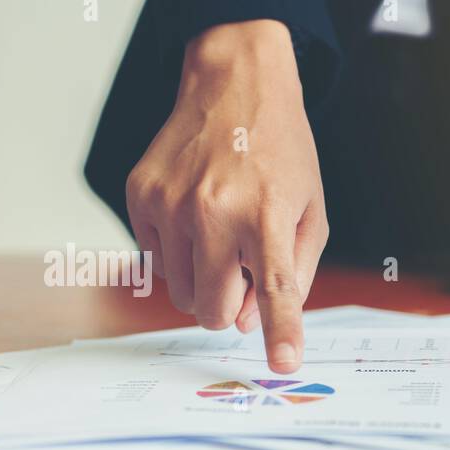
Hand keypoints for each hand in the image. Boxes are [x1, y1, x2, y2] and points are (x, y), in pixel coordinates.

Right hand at [125, 20, 326, 372]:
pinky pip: (157, 261)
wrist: (234, 85)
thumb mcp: (310, 212)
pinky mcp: (140, 197)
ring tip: (223, 235)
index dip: (279, 333)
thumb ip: (292, 274)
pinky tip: (196, 216)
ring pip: (181, 294)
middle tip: (243, 269)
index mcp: (264, 215)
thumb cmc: (280, 153)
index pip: (273, 290)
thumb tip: (251, 323)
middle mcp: (212, 211)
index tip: (284, 364)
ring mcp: (168, 204)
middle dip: (228, 306)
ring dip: (204, 281)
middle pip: (212, 309)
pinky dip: (179, 253)